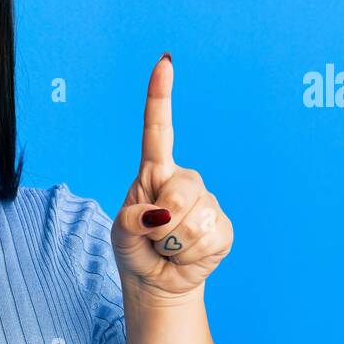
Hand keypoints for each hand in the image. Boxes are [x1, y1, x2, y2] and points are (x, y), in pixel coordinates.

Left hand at [111, 54, 233, 301]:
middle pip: (182, 191)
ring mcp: (207, 202)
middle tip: (154, 236)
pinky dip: (190, 254)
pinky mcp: (222, 227)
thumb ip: (130, 221)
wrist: (157, 279)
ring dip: (173, 243)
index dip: (160, 96)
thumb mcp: (120, 234)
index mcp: (155, 172)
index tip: (165, 63)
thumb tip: (158, 215)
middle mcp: (184, 180)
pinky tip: (186, 254)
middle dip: (163, 222)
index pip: (158, 129)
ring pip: (194, 219)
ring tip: (168, 246)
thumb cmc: (135, 249)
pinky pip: (208, 238)